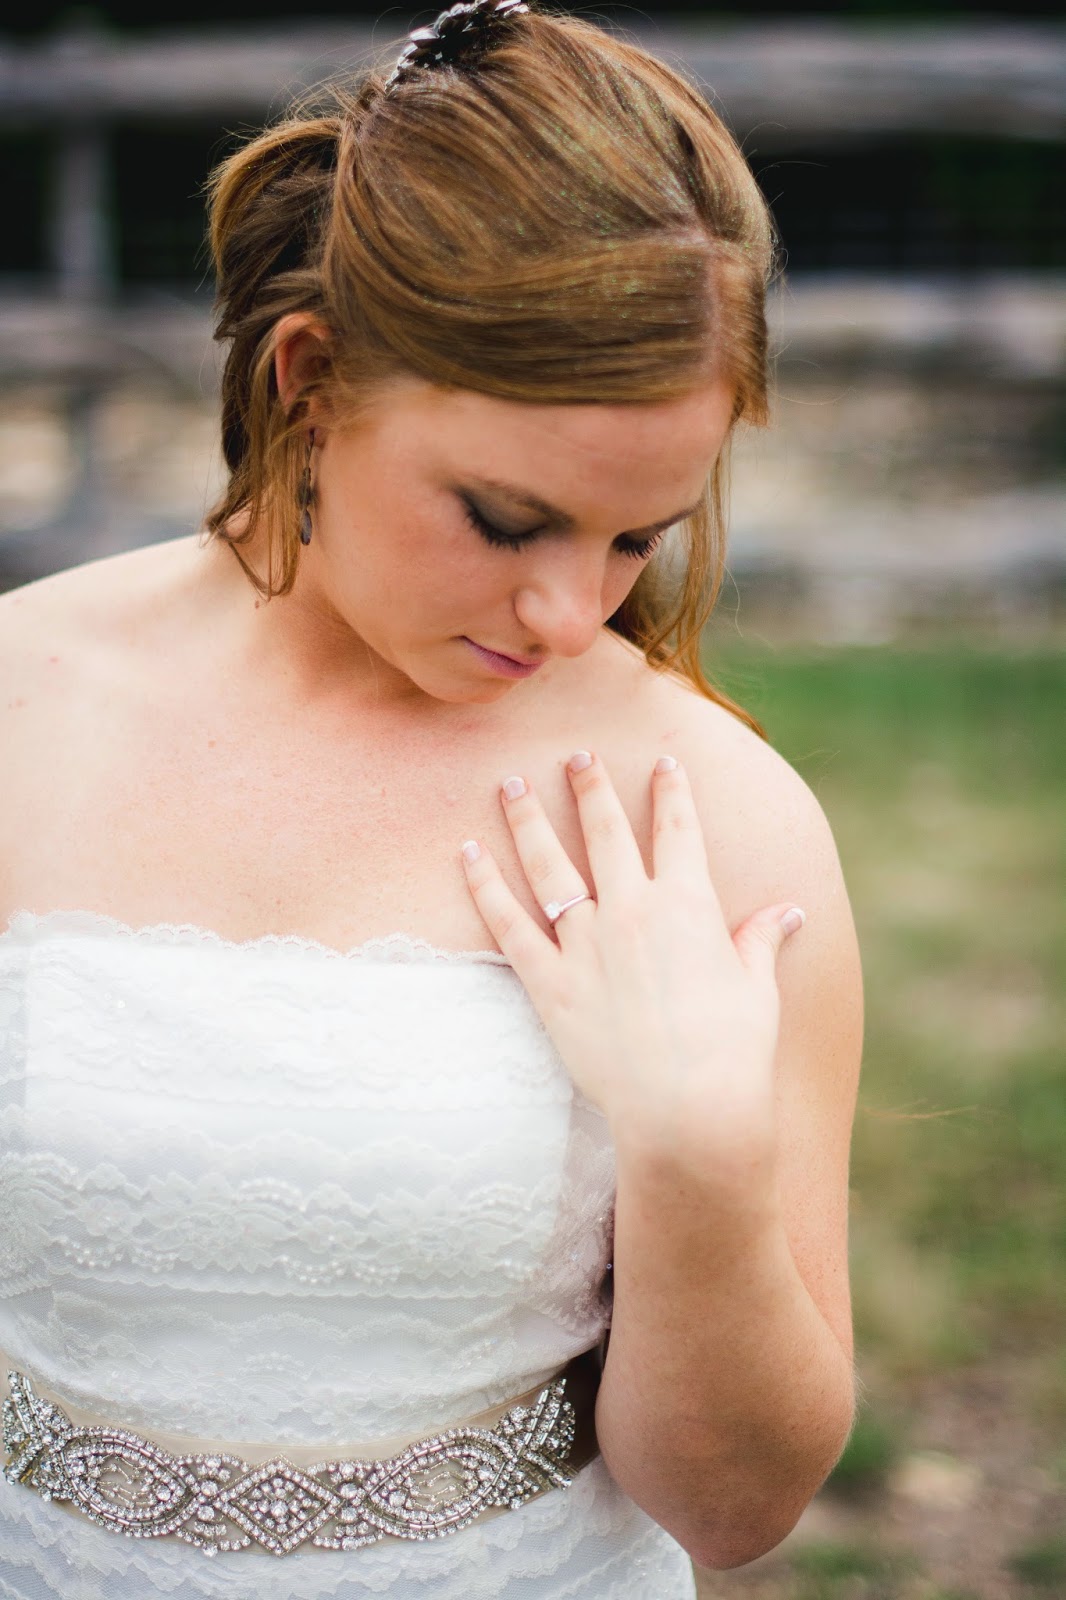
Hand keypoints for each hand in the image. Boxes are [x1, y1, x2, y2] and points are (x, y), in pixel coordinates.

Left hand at [459, 750, 805, 1156]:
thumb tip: (789, 913)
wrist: (688, 1110)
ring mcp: (586, 944)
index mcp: (688, 904)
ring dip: (528, 820)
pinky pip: (507, 923)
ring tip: (510, 784)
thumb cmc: (733, 1052)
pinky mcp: (549, 983)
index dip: (671, 792)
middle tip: (576, 755)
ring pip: (549, 865)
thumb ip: (760, 941)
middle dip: (590, 787)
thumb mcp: (757, 989)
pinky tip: (468, 853)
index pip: (678, 830)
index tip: (663, 762)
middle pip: (605, 832)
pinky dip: (484, 885)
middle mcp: (632, 910)